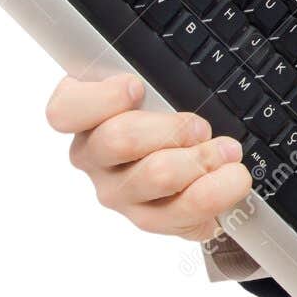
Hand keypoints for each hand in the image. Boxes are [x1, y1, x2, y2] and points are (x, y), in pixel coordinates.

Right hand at [46, 74, 251, 241]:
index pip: (64, 111)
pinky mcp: (150, 219)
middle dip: (173, 128)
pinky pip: (183, 210)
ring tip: (225, 151)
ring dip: (202, 158)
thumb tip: (161, 77)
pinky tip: (232, 177)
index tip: (135, 87)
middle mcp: (94, 158)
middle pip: (119, 139)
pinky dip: (218, 189)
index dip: (101, 99)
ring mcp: (119, 192)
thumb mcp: (162, 90)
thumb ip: (156, 83)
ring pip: (156, 174)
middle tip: (201, 128)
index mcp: (86, 117)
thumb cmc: (174, 120)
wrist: (203, 165)